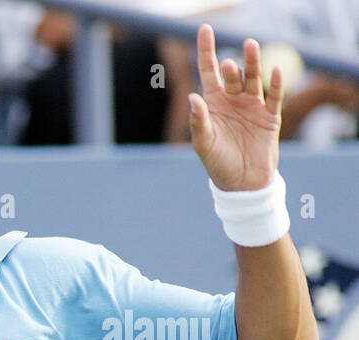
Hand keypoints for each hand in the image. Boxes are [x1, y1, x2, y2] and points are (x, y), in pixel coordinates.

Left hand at [189, 24, 282, 190]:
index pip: (209, 71)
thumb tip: (192, 98)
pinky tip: (273, 71)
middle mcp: (233, 100)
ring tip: (250, 47)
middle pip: (233, 74)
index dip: (206, 51)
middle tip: (228, 65)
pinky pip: (274, 96)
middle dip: (231, 66)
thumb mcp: (204, 145)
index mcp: (213, 104)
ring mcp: (252, 106)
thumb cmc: (218, 164)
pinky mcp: (270, 116)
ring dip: (253, 63)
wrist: (242, 183)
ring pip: (253, 78)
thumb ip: (198, 122)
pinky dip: (275, 83)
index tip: (205, 29)